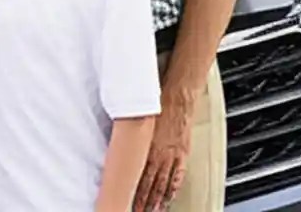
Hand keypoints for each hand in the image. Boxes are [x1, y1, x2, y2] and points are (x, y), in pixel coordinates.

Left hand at [134, 96, 193, 210]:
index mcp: (145, 147)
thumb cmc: (156, 105)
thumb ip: (129, 137)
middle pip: (149, 184)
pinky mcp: (182, 154)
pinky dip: (173, 189)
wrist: (177, 98)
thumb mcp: (137, 121)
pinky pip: (178, 176)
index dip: (132, 191)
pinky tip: (169, 198)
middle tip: (136, 211)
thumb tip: (118, 147)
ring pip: (163, 183)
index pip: (137, 175)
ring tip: (152, 211)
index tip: (126, 202)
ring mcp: (172, 156)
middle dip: (142, 200)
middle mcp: (158, 154)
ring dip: (157, 200)